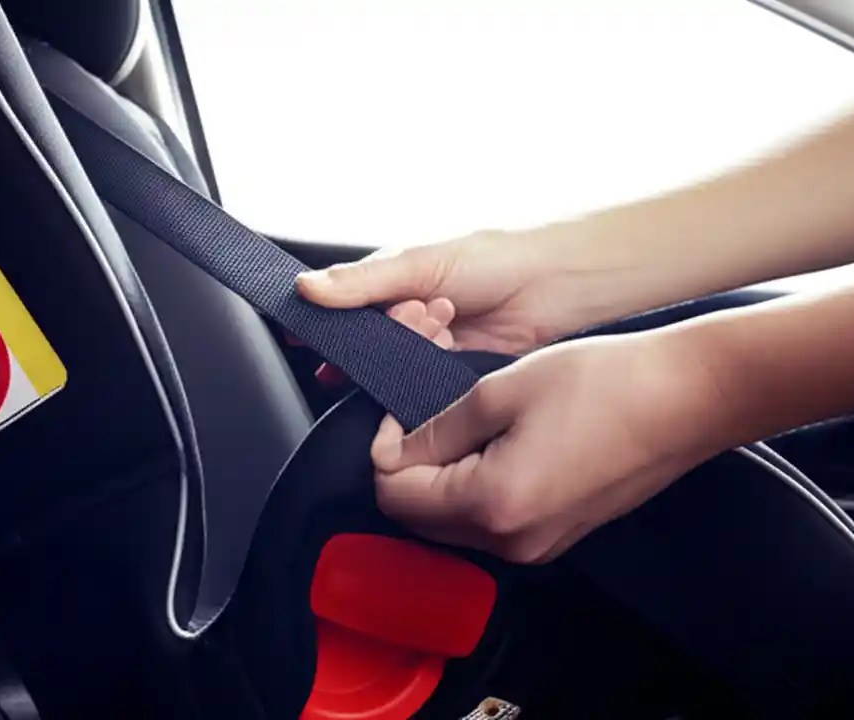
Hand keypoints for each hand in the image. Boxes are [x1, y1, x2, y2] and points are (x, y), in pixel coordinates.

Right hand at [297, 229, 602, 354]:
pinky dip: (427, 373)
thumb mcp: (419, 264)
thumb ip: (360, 282)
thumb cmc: (492, 260)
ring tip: (442, 324)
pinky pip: (419, 384)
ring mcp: (424, 346)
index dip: (319, 324)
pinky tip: (445, 354)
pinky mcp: (446, 373)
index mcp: (387, 281)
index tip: (300, 338)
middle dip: (378, 339)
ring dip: (410, 351)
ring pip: (391, 365)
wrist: (553, 288)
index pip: (336, 307)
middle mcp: (402, 315)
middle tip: (408, 319)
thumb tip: (305, 288)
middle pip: (363, 343)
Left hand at [370, 331, 724, 562]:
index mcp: (493, 504)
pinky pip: (492, 522)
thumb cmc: (607, 384)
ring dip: (439, 479)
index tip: (393, 412)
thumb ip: (438, 428)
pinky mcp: (558, 535)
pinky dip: (474, 489)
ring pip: (453, 522)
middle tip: (417, 417)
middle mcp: (512, 541)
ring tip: (459, 426)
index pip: (396, 495)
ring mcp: (538, 545)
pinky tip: (492, 445)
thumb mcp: (502, 391)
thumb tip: (397, 449)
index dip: (383, 451)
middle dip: (405, 469)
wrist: (688, 399)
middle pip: (419, 518)